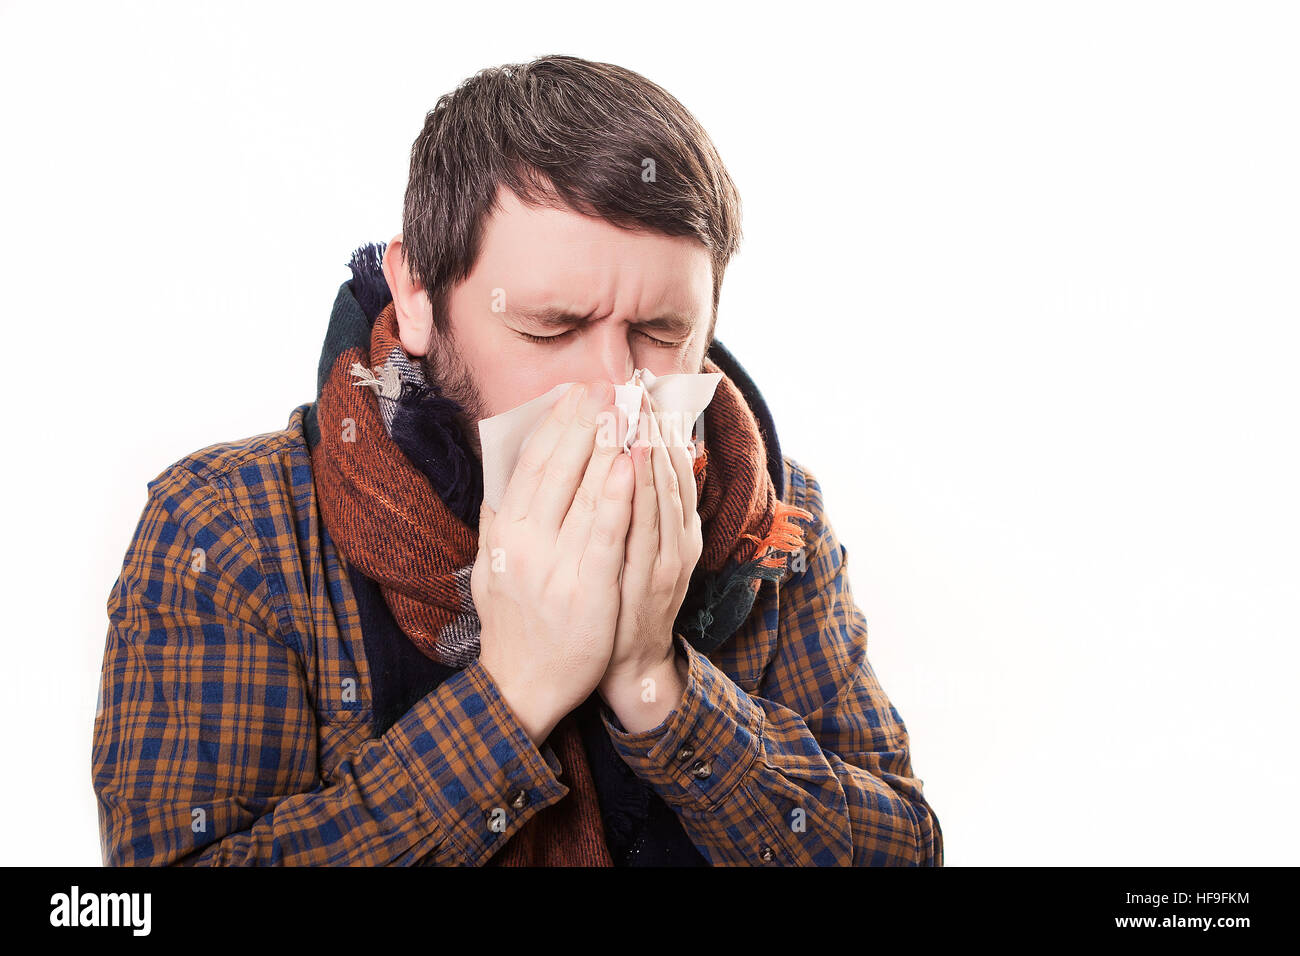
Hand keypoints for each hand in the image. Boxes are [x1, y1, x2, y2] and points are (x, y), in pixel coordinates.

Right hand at [471, 380, 632, 744]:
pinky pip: (603, 535)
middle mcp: (523, 543)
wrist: (523, 684)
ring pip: (582, 494)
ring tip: (622, 410)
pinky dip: (616, 497)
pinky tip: (630, 465)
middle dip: (582, 423)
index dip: (553, 424)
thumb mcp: (490, 564)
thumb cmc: (514, 621)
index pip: (529, 465)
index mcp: (503, 533)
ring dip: (604, 446)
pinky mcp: (586, 589)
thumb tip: (500, 467)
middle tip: (605, 386)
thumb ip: (496, 516)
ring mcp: (554, 566)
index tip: (573, 392)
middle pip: (556, 470)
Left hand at [598, 389, 702, 702]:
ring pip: (664, 495)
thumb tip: (630, 448)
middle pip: (670, 472)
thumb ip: (637, 501)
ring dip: (653, 450)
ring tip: (640, 410)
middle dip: (655, 426)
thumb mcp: (636, 543)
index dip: (662, 424)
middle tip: (640, 386)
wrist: (628, 663)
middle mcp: (680, 538)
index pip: (673, 463)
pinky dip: (644, 494)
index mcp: (678, 525)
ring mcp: (668, 561)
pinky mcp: (651, 582)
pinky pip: (648, 529)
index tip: (645, 387)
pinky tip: (633, 464)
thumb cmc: (624, 593)